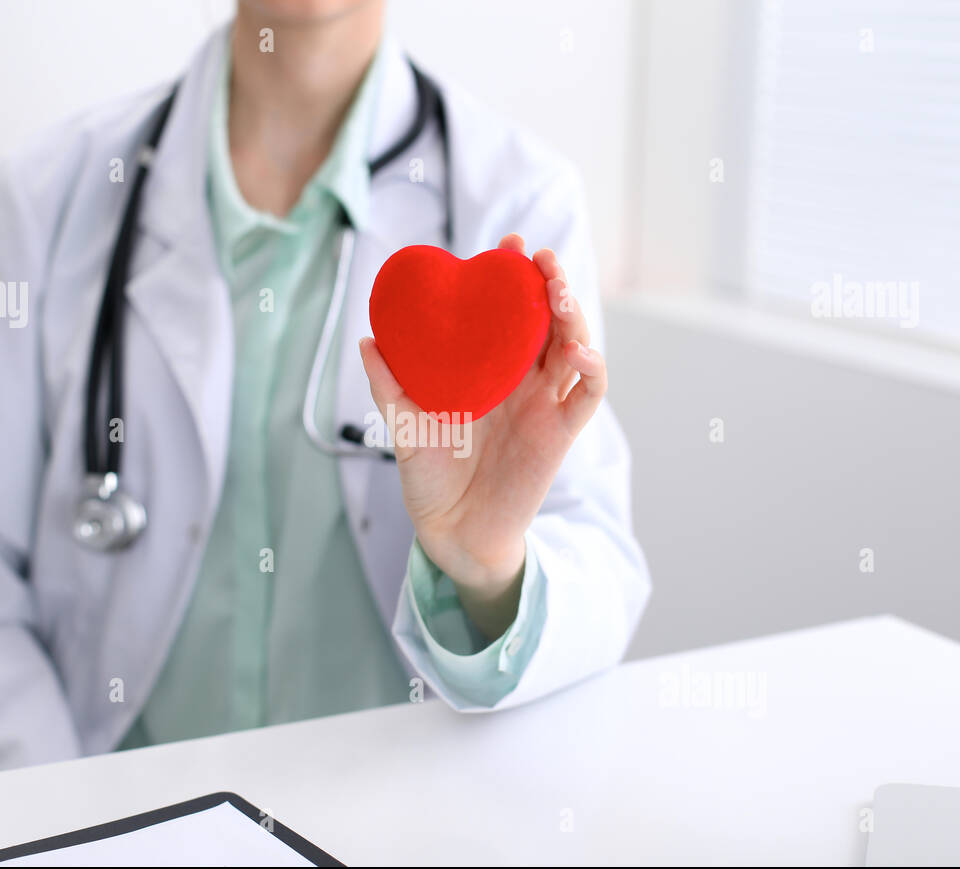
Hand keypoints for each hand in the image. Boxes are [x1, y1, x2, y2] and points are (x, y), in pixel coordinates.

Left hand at [359, 234, 607, 639]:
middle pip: (549, 318)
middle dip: (549, 281)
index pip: (509, 312)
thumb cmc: (430, 476)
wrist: (451, 530)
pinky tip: (576, 348)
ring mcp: (546, 402)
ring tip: (558, 291)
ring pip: (575, 343)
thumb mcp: (403, 424)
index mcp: (489, 368)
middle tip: (537, 257)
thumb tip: (366, 339)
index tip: (505, 246)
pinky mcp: (561, 431)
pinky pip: (589, 392)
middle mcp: (523, 379)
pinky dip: (592, 365)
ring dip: (574, 313)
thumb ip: (388, 383)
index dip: (513, 276)